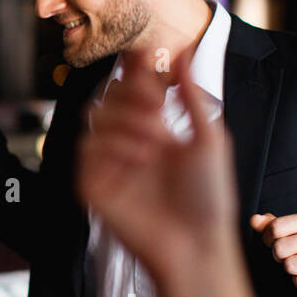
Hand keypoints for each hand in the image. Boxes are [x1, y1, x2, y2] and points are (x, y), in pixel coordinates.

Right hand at [77, 47, 238, 285]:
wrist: (196, 243)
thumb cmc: (209, 197)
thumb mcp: (209, 139)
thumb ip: (192, 96)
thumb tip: (181, 54)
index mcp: (157, 129)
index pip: (137, 88)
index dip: (137, 69)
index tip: (144, 53)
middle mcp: (130, 141)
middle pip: (111, 94)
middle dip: (132, 92)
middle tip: (156, 107)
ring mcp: (110, 162)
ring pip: (95, 115)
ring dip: (125, 118)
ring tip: (154, 138)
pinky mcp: (93, 183)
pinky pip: (87, 147)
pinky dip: (112, 145)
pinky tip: (138, 159)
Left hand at [250, 212, 296, 296]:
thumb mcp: (294, 232)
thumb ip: (271, 225)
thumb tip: (254, 220)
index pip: (276, 227)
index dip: (268, 238)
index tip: (273, 242)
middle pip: (280, 247)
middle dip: (279, 256)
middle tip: (290, 256)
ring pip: (289, 266)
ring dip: (291, 270)